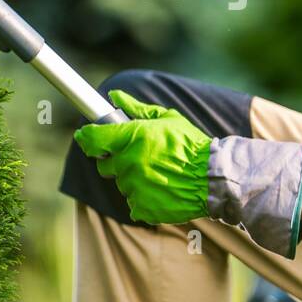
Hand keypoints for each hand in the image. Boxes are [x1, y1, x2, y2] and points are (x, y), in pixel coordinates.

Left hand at [73, 90, 210, 224]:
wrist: (215, 178)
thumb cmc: (192, 145)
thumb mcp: (167, 119)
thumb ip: (136, 108)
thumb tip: (114, 95)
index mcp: (132, 138)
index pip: (92, 139)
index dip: (86, 137)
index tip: (85, 137)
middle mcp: (129, 162)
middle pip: (104, 165)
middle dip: (116, 161)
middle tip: (138, 158)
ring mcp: (134, 187)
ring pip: (121, 184)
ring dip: (133, 179)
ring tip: (158, 174)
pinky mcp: (142, 207)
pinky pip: (132, 203)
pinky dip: (143, 199)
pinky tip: (161, 190)